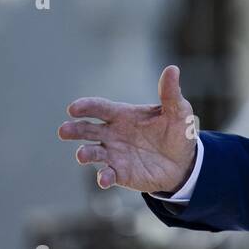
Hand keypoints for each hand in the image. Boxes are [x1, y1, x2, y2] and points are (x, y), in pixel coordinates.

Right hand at [58, 65, 197, 193]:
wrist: (184, 163)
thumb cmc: (177, 133)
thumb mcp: (178, 112)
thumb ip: (170, 93)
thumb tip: (172, 69)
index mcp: (123, 115)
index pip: (100, 108)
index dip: (86, 107)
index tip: (73, 109)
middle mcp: (113, 134)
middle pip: (87, 129)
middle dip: (74, 129)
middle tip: (63, 131)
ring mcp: (114, 154)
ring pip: (93, 152)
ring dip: (85, 153)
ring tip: (81, 155)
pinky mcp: (119, 173)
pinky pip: (107, 174)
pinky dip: (103, 177)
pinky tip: (104, 179)